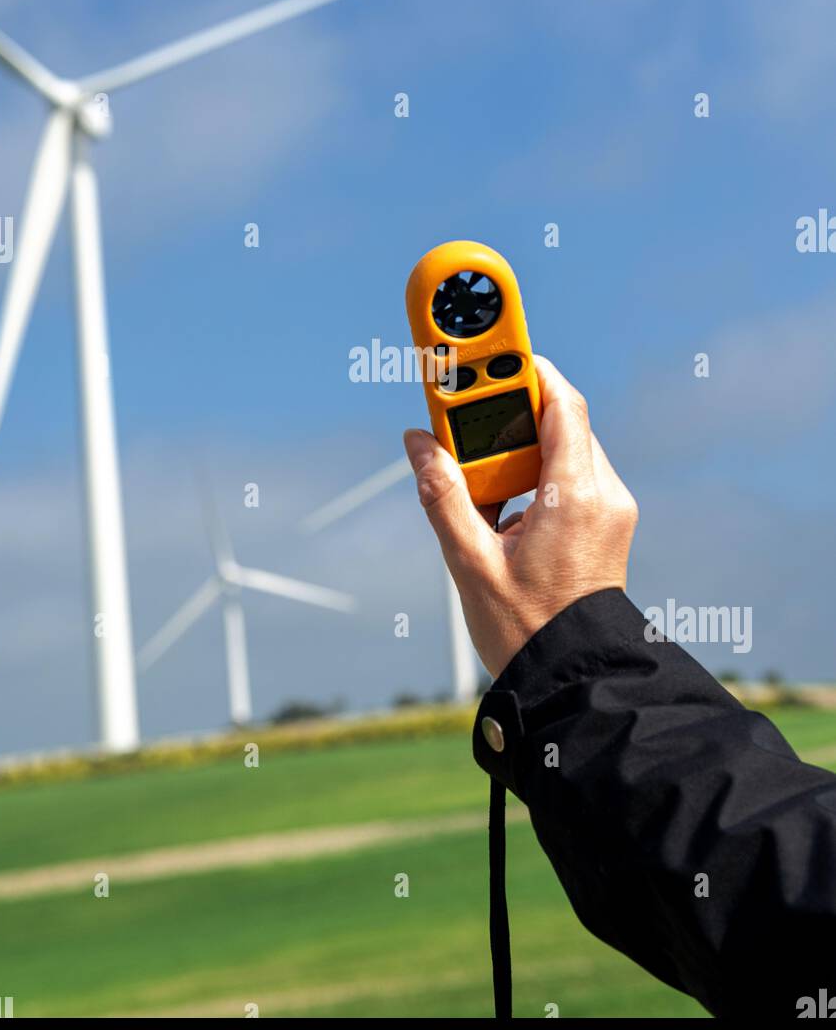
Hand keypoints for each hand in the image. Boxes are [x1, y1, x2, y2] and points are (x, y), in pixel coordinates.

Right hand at [403, 356, 637, 677]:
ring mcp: (610, 510)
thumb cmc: (527, 630)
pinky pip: (570, 476)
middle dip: (510, 409)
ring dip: (520, 444)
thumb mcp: (470, 562)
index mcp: (577, 496)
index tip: (488, 349)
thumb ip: (443, 494)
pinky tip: (500, 498)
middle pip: (559, 421)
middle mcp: (604, 494)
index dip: (524, 368)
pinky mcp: (605, 525)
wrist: (576, 681)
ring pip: (564, 448)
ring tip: (474, 462)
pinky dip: (535, 471)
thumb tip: (418, 442)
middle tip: (464, 407)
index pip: (561, 403)